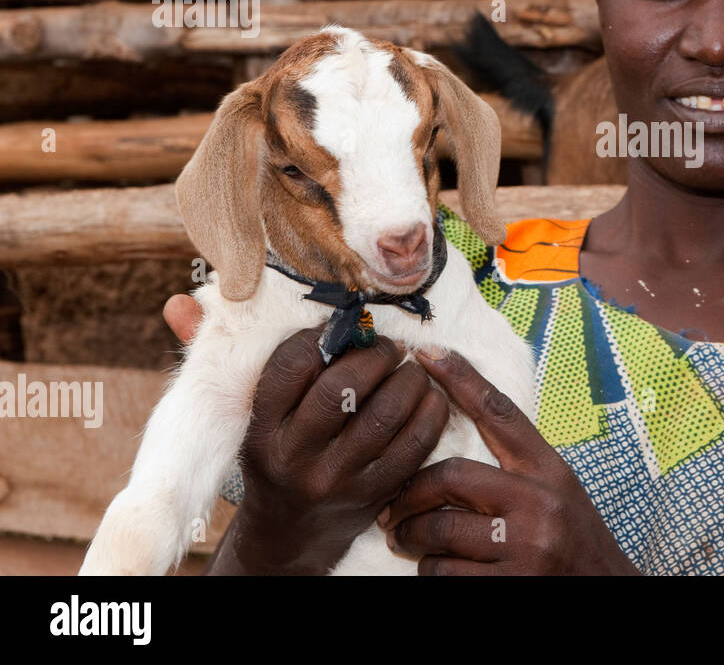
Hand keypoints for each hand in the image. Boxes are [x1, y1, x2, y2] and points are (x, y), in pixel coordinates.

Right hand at [163, 294, 449, 574]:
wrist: (287, 538)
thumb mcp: (242, 418)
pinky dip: (429, 411)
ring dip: (408, 379)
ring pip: (386, 415)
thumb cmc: (270, 457)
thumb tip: (177, 303)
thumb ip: (217, 358)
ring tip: (410, 366)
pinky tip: (428, 394)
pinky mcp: (375, 494)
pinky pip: (415, 444)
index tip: (339, 327)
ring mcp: (338, 480)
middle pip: (342, 390)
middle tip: (388, 345)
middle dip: (374, 356)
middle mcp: (296, 458)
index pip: (290, 368)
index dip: (321, 336)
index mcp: (261, 432)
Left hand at [378, 348, 639, 574]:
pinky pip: (445, 573)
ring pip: (440, 530)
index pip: (500, 413)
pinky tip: (436, 569)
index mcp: (550, 471)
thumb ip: (516, 470)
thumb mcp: (557, 493)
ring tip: (406, 540)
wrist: (606, 589)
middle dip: (411, 493)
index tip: (427, 353)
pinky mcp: (510, 584)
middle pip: (452, 475)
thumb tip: (453, 451)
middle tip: (392, 508)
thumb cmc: (575, 541)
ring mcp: (526, 546)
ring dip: (412, 538)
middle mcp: (539, 503)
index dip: (461, 379)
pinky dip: (430, 571)